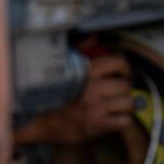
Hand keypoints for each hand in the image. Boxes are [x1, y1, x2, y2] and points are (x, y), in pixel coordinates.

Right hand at [16, 53, 135, 145]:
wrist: (36, 120)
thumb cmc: (49, 92)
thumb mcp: (62, 65)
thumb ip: (80, 49)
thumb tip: (94, 37)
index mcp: (85, 71)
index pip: (118, 62)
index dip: (125, 67)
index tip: (124, 72)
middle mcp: (92, 89)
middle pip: (125, 85)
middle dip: (125, 88)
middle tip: (119, 91)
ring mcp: (94, 109)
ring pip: (127, 103)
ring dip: (125, 104)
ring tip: (118, 105)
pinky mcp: (95, 126)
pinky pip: (123, 122)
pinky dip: (123, 120)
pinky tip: (114, 118)